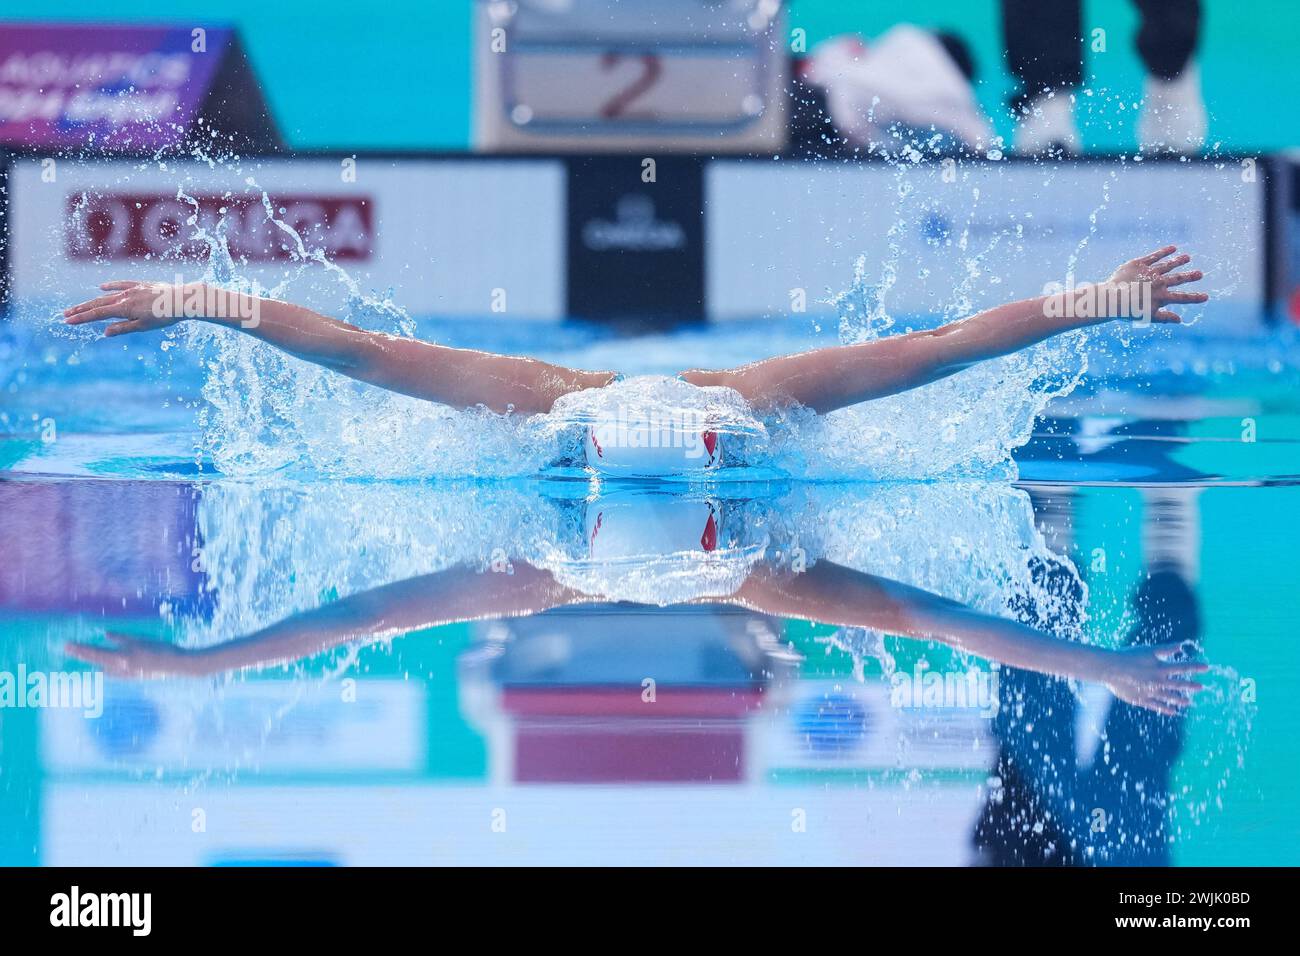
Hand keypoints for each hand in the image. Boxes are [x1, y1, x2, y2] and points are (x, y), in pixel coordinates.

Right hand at [62, 280, 197, 336]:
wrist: (182, 300)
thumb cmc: (164, 317)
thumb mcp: (144, 326)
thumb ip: (123, 328)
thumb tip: (105, 332)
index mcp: (124, 308)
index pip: (97, 314)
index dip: (82, 318)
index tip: (68, 321)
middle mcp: (125, 297)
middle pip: (98, 304)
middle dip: (81, 310)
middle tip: (65, 314)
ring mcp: (132, 289)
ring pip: (108, 296)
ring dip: (92, 301)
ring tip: (79, 306)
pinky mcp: (141, 285)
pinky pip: (122, 284)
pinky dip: (111, 286)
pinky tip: (102, 287)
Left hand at [65, 631, 202, 677]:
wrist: (177, 665)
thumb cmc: (160, 649)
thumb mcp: (139, 640)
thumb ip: (121, 638)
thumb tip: (106, 635)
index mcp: (120, 658)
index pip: (95, 653)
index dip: (80, 649)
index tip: (67, 646)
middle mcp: (119, 669)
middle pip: (95, 662)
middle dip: (82, 656)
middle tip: (69, 650)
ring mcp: (126, 675)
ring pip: (104, 670)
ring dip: (94, 663)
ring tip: (85, 658)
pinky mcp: (133, 677)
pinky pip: (114, 673)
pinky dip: (106, 668)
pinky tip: (106, 667)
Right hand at [1100, 640, 1208, 715]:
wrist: (1109, 668)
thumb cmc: (1128, 656)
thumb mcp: (1148, 650)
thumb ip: (1165, 649)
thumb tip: (1181, 646)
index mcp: (1161, 668)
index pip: (1183, 667)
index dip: (1195, 667)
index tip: (1206, 668)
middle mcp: (1158, 681)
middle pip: (1179, 684)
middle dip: (1191, 686)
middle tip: (1200, 687)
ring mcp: (1150, 692)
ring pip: (1169, 697)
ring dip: (1180, 699)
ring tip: (1188, 702)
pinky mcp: (1141, 699)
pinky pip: (1156, 706)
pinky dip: (1165, 708)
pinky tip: (1173, 711)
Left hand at [1106, 245, 1208, 322]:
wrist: (1110, 299)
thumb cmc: (1127, 311)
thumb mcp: (1147, 316)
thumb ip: (1164, 317)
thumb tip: (1180, 320)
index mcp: (1161, 297)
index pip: (1181, 298)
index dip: (1194, 298)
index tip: (1206, 297)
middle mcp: (1158, 283)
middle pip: (1178, 278)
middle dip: (1190, 276)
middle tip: (1200, 274)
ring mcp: (1150, 272)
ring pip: (1168, 265)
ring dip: (1179, 261)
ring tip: (1187, 257)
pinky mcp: (1139, 264)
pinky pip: (1154, 256)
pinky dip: (1164, 251)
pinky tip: (1173, 248)